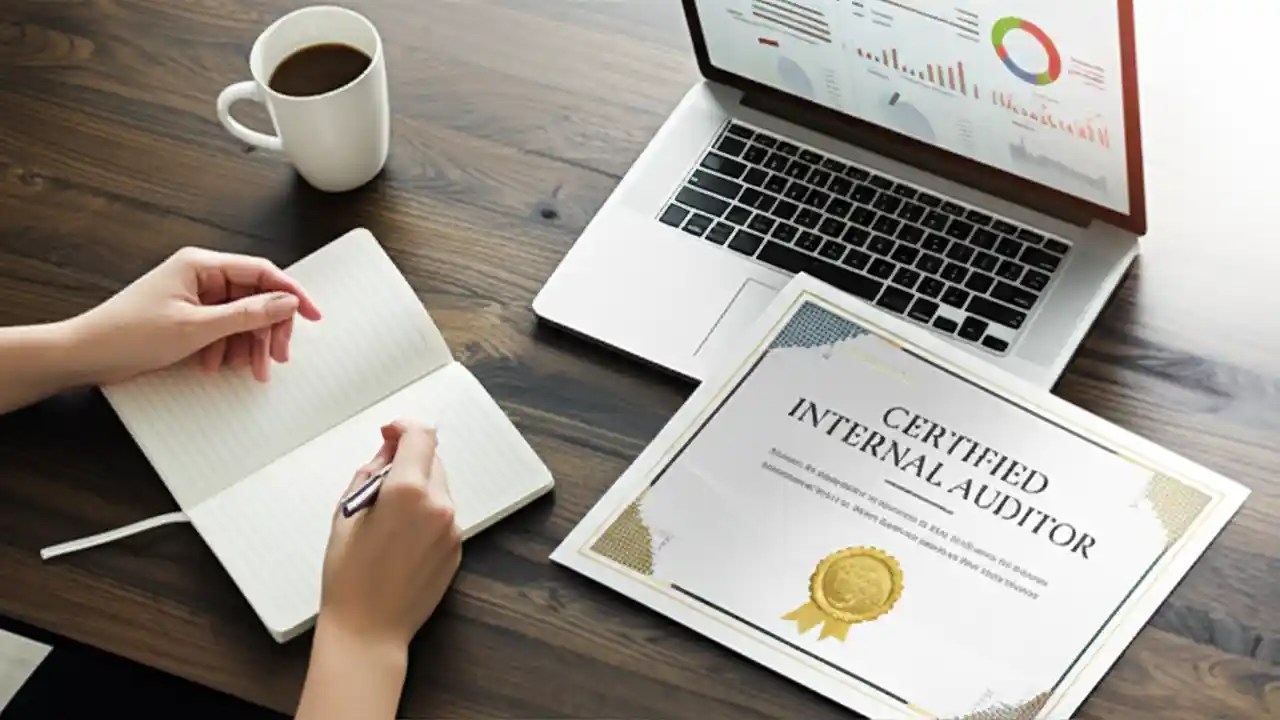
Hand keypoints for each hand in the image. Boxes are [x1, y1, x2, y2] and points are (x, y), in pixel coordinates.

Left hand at [70, 246, 321, 383]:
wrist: (86, 354)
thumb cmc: (128, 334)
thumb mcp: (196, 327)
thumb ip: (247, 314)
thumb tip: (286, 302)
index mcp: (202, 264)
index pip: (262, 272)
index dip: (291, 294)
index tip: (313, 316)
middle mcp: (200, 275)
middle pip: (255, 297)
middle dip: (269, 329)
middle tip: (277, 357)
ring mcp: (194, 297)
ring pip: (241, 317)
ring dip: (249, 344)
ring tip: (250, 370)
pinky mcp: (188, 317)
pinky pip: (223, 329)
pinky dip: (227, 348)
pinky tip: (218, 365)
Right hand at [319, 420, 461, 649]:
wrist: (369, 629)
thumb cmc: (348, 575)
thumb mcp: (347, 512)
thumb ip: (370, 471)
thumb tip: (387, 447)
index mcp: (408, 491)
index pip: (421, 436)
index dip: (404, 428)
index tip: (389, 433)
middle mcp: (439, 505)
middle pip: (432, 460)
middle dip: (408, 461)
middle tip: (378, 481)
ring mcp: (453, 528)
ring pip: (439, 488)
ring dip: (418, 487)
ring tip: (386, 517)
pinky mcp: (458, 547)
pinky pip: (444, 515)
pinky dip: (426, 513)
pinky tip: (401, 537)